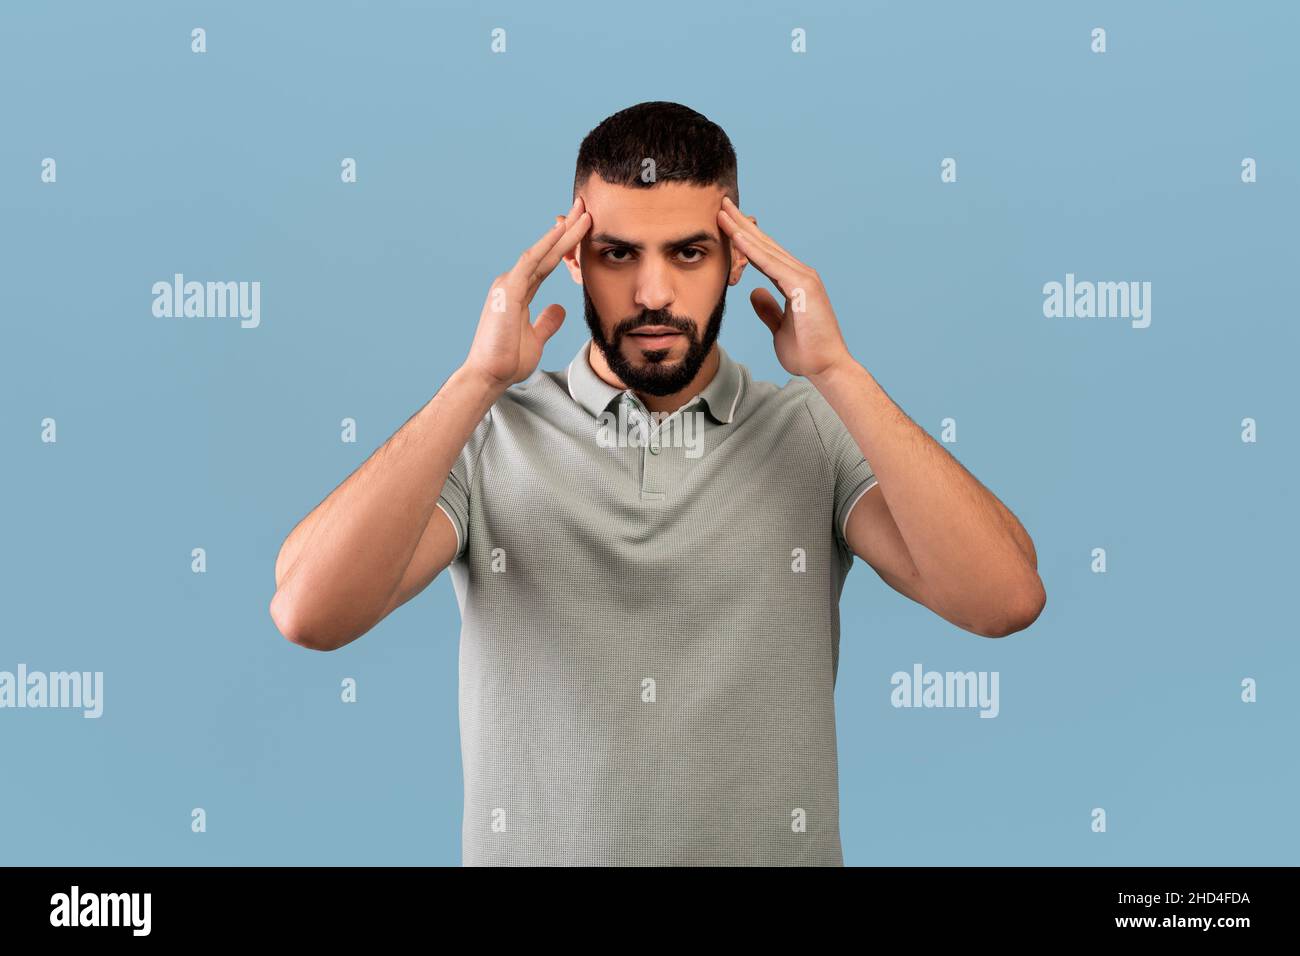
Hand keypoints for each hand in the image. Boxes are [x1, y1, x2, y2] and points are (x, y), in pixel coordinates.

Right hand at [464, 196, 590, 387]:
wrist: (488, 376)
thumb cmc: (507, 361)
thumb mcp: (536, 338)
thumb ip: (547, 321)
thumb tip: (560, 308)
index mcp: (519, 292)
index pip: (547, 263)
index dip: (566, 246)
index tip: (584, 229)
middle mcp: (512, 283)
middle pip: (546, 252)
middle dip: (568, 230)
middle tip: (586, 207)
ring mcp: (508, 284)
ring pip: (541, 252)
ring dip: (563, 232)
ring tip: (584, 213)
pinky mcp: (508, 291)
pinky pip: (530, 263)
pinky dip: (546, 246)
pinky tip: (562, 231)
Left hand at [716, 195, 853, 379]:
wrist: (827, 367)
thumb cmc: (807, 351)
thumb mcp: (779, 327)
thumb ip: (768, 308)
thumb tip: (754, 292)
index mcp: (795, 281)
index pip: (765, 254)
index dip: (744, 237)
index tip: (725, 221)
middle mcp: (801, 274)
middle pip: (765, 243)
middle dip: (741, 223)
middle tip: (721, 202)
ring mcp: (804, 278)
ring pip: (766, 249)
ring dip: (742, 229)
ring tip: (722, 211)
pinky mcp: (803, 287)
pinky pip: (771, 265)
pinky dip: (753, 250)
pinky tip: (737, 237)